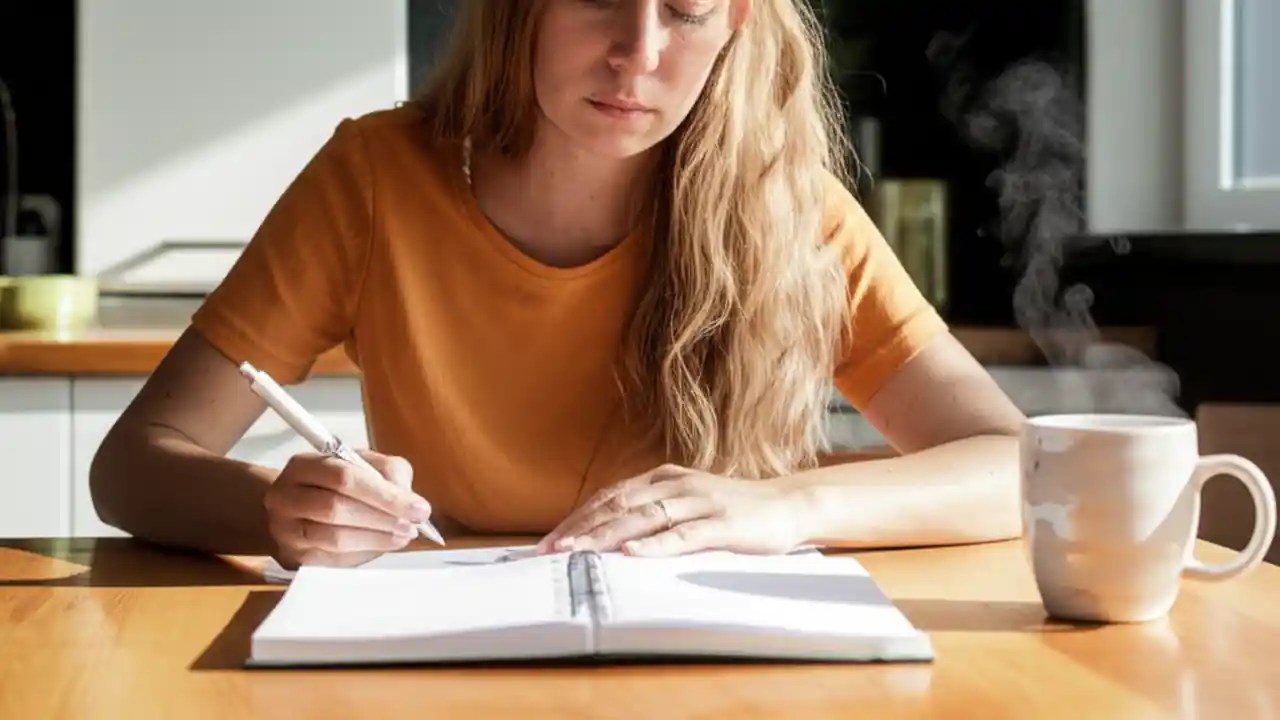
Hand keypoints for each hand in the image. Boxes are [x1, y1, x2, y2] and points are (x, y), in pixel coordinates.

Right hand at [264, 450, 432, 568]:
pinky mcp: (292, 558)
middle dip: (381, 518)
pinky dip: (362, 554)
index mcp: (303, 466)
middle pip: (336, 508)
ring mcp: (284, 530)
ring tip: (401, 537)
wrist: (295, 509)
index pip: (344, 476)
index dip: (385, 495)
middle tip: (411, 526)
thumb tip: (409, 501)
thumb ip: (389, 473)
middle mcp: (285, 496)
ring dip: (375, 539)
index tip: (418, 508)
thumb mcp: (364, 464)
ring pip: (333, 538)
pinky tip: (380, 547)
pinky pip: (330, 561)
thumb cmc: (336, 484)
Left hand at [536, 464, 808, 556]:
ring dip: (607, 535)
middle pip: (619, 505)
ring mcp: (700, 502)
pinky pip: (684, 534)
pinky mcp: (723, 523)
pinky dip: (656, 544)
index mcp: (665, 479)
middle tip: (550, 550)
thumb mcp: (688, 503)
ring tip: (577, 551)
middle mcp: (677, 485)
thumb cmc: (735, 509)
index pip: (610, 497)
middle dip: (581, 528)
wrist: (790, 503)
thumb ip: (655, 512)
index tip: (549, 541)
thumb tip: (611, 535)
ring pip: (644, 517)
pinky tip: (632, 553)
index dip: (578, 518)